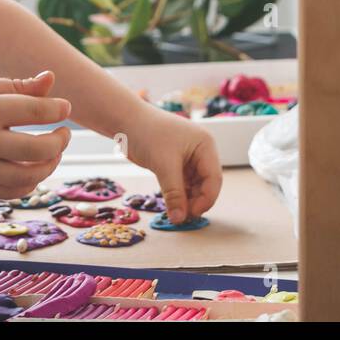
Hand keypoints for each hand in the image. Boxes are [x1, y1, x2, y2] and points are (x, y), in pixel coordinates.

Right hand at [0, 70, 70, 197]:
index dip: (58, 110)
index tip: (65, 107)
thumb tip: (52, 80)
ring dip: (50, 166)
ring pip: (27, 176)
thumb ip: (17, 86)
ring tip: (54, 152)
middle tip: (65, 132)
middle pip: (38, 149)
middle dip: (60, 141)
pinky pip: (8, 191)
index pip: (36, 111)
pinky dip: (28, 184)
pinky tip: (35, 169)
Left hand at [121, 108, 221, 223]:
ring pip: (194, 186)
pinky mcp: (176, 162)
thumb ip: (174, 193)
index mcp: (205, 145)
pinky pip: (182, 183)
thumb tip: (179, 219)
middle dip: (196, 201)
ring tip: (175, 212)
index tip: (192, 214)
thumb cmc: (147, 134)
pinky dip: (178, 194)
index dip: (206, 199)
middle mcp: (201, 151)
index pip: (214, 178)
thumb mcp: (163, 165)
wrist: (125, 120)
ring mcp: (188, 157)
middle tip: (181, 217)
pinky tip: (171, 204)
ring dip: (186, 200)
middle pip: (206, 183)